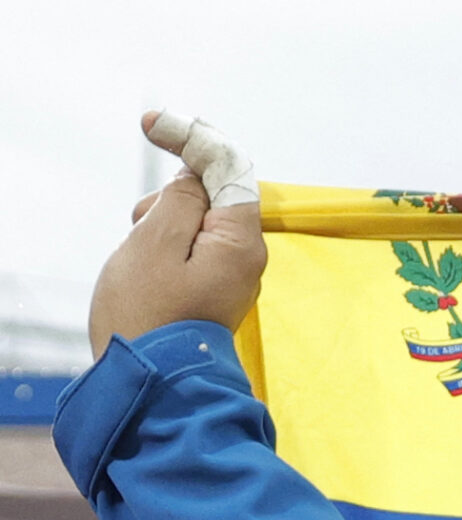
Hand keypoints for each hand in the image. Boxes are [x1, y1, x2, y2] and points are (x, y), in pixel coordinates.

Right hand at [86, 112, 266, 358]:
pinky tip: (147, 264)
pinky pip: (194, 248)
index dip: (193, 138)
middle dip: (173, 193)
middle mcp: (249, 259)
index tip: (150, 122)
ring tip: (140, 251)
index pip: (230, 169)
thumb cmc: (146, 315)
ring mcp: (234, 277)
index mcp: (242, 243)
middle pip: (215, 195)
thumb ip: (180, 200)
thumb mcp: (155, 243)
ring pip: (200, 221)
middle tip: (140, 222)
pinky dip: (167, 243)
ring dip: (165, 220)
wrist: (148, 382)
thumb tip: (198, 177)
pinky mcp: (215, 290)